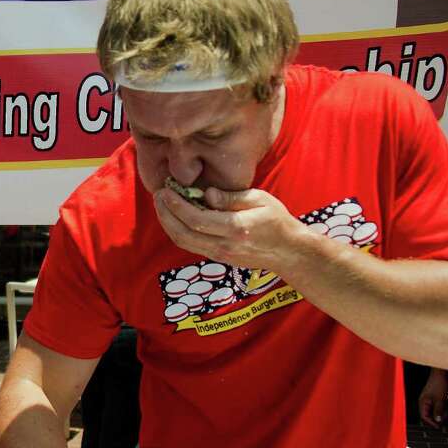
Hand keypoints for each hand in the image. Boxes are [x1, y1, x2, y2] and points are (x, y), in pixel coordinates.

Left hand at [154, 186, 309, 272]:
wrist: (288, 252)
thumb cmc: (277, 220)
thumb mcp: (260, 200)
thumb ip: (232, 197)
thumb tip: (207, 194)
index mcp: (236, 229)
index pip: (196, 220)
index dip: (176, 206)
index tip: (166, 190)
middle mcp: (224, 246)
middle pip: (183, 234)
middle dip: (165, 214)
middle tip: (159, 195)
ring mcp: (219, 255)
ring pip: (183, 242)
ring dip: (167, 223)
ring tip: (162, 203)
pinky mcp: (217, 257)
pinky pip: (190, 245)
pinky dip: (177, 230)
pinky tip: (174, 215)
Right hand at [419, 368, 447, 428]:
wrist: (441, 373)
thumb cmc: (438, 383)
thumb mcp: (440, 399)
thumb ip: (438, 411)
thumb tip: (438, 420)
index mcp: (423, 403)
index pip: (424, 417)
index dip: (432, 423)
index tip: (439, 426)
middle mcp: (425, 402)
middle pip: (429, 415)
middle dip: (437, 419)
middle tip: (445, 421)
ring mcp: (429, 399)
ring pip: (434, 411)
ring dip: (441, 414)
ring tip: (447, 414)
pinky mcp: (434, 397)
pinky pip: (437, 407)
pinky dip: (442, 409)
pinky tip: (447, 408)